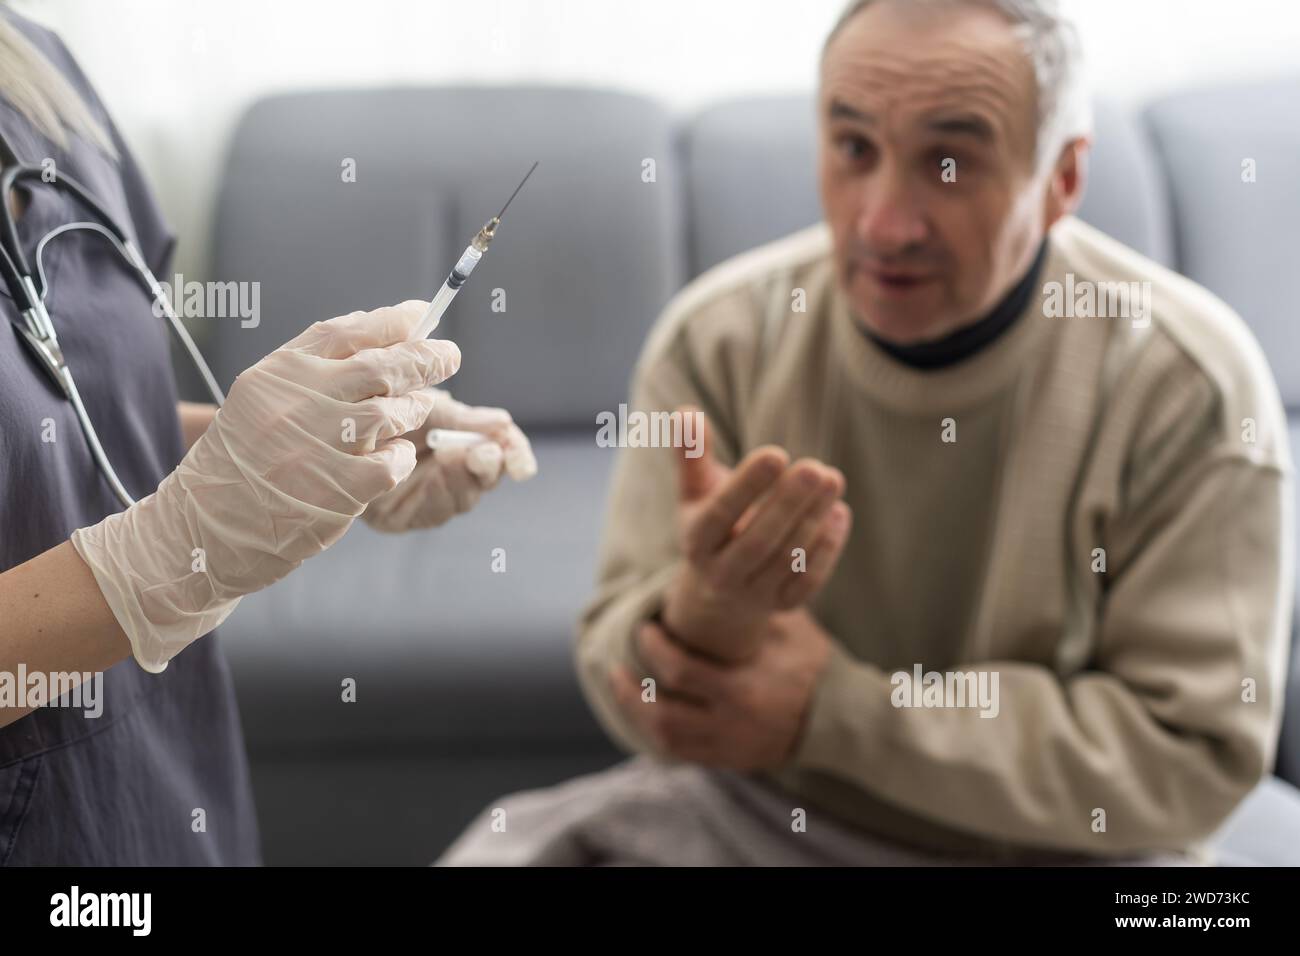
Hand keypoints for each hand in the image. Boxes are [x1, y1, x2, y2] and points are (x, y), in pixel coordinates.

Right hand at [70, 300, 459, 671]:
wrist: (205, 528)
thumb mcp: (263, 398)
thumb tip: (387, 329)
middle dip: (425, 357)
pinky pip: (393, 462)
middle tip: (449, 355)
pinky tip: (395, 458)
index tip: (420, 314)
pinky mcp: (338, 490)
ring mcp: (319, 448)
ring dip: (415, 409)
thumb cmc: (246, 458)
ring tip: (419, 409)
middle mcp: (298, 404)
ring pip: (393, 413)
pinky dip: (402, 457)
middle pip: (381, 367)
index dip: (389, 321)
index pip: (345, 332)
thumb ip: (317, 364)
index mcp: (279, 374)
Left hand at [363, 390, 536, 532]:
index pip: (500, 453)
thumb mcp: (427, 407)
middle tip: (482, 455)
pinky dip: (431, 498)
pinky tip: (428, 479)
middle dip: (486, 469)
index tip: (523, 467)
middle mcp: (447, 476)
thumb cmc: (380, 409)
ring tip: (448, 458)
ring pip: (459, 501)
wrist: (324, 429)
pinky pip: (426, 515)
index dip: (515, 458)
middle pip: (484, 482)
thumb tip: (504, 424)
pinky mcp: (397, 520)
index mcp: (460, 444)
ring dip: (459, 481)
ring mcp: (424, 500)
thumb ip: (465, 420)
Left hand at [611, 609, 832, 770]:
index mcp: (742, 691)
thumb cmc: (814, 666)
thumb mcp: (789, 629)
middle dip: (632, 690)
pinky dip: (658, 734)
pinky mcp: (729, 760)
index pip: (681, 674)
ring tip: (622, 688)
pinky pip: (682, 754)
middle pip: (662, 716)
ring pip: (666, 740)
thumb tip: (721, 568)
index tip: (645, 628)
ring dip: (637, 714)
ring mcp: (728, 748)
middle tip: (617, 665)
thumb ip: (753, 606)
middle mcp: (730, 726)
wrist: (842, 719)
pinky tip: (645, 714)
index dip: (655, 650)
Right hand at [662, 406, 851, 661]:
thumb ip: (692, 456)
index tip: (776, 452)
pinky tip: (839, 512)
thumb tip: (686, 413)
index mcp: (697, 541)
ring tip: (832, 479)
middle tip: (814, 466)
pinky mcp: (782, 605)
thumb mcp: (695, 493)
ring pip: (787, 559)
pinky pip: (807, 582)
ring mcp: (753, 594)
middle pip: (757, 542)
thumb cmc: (712, 524)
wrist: (718, 592)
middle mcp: (721, 573)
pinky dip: (827, 549)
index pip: (720, 515)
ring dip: (813, 518)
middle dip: (788, 504)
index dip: (748, 486)